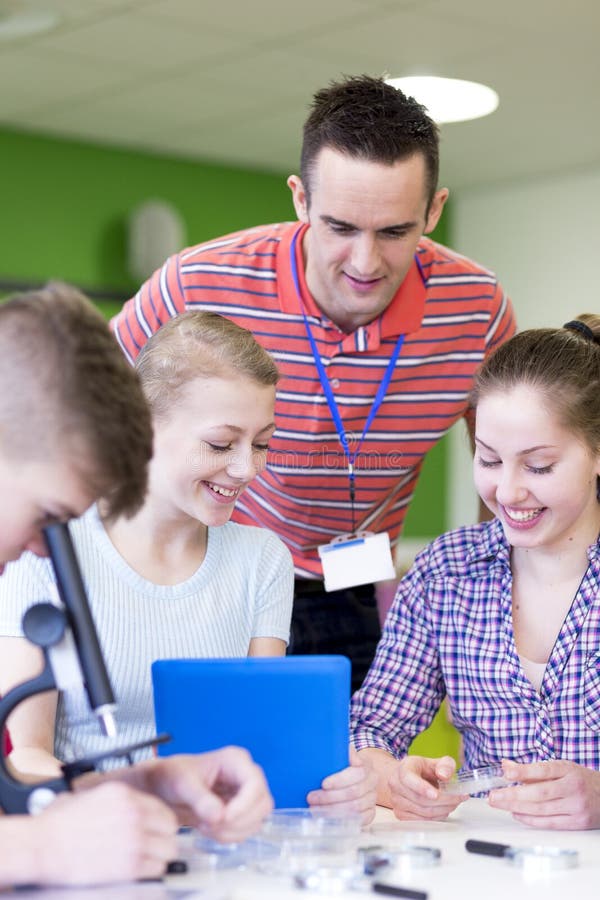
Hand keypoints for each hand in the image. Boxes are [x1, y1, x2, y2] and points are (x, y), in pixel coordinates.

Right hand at [31, 781, 177, 884]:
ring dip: (160, 856)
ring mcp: (134, 838)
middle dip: (164, 839)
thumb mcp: (89, 796)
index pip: (161, 808)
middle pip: (171, 828)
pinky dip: (152, 871)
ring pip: (169, 849)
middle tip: (156, 847)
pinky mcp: (129, 864)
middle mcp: (134, 813)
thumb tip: (125, 807)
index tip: (157, 831)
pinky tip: (140, 870)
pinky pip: (157, 868)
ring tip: (148, 860)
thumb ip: (113, 801)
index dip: (160, 823)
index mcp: (125, 795)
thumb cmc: (57, 824)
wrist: (41, 845)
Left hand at [125, 747, 272, 841]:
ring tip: (206, 826)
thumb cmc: (172, 776)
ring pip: (257, 820)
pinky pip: (246, 830)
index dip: (244, 804)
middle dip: (238, 821)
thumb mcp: (181, 784)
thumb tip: (218, 816)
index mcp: (235, 760)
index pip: (255, 783)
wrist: (163, 788)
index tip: (224, 818)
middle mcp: (244, 775)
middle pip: (262, 804)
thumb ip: (200, 799)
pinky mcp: (240, 811)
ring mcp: (244, 794)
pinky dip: (229, 836)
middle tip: (211, 825)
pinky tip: (209, 829)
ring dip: (233, 831)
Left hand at [306, 747, 377, 824]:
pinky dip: (341, 819)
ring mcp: (372, 798)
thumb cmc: (340, 765)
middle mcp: (373, 782)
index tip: (323, 783)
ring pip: (355, 808)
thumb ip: (343, 751)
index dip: (340, 780)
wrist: (349, 776)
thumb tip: (351, 757)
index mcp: (367, 765)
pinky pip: (358, 819)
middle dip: (330, 797)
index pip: (358, 773)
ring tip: (315, 808)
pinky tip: (327, 817)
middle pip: (354, 792)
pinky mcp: (370, 813)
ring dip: (332, 810)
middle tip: (312, 797)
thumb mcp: (340, 753)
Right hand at [388, 755, 466, 820]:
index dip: (422, 788)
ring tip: (453, 803)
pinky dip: (437, 817)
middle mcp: (396, 786)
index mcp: (403, 769)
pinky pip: (422, 821)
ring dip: (443, 810)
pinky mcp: (401, 815)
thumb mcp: (434, 762)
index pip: (409, 779)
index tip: (436, 794)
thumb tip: (445, 776)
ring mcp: (397, 802)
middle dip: (444, 801)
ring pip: (423, 812)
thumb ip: (444, 765)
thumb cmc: (420, 770)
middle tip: (458, 798)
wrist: (404, 779)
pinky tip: (443, 810)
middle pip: (421, 800)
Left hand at [488, 758, 599, 829]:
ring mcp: (576, 807)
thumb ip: (532, 769)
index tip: (505, 773)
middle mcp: (572, 788)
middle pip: (539, 793)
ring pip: (541, 809)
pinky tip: (516, 814)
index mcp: (568, 770)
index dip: (523, 772)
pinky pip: (549, 823)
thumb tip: (506, 766)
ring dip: (517, 808)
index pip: (543, 770)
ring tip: (499, 804)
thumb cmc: (580, 780)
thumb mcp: (560, 767)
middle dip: (512, 795)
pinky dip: (530, 819)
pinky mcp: (577, 823)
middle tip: (493, 795)